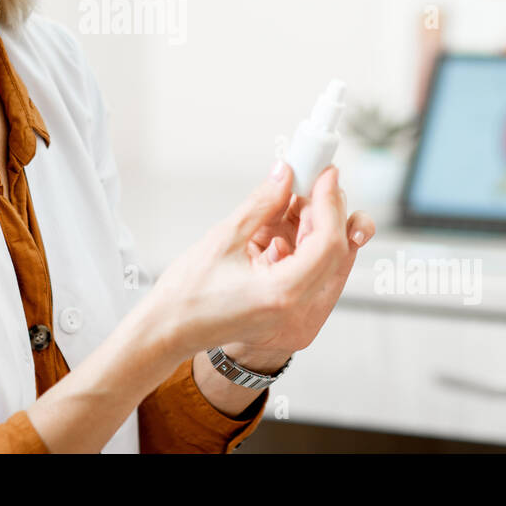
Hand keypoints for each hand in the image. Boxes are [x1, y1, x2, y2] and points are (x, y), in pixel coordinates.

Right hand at [149, 161, 374, 362]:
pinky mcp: (292, 317)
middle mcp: (297, 312)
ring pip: (328, 265)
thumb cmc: (187, 294)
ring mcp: (297, 320)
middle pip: (336, 254)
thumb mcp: (224, 238)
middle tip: (315, 179)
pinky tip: (287, 227)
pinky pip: (314, 277)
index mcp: (282, 295)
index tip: (325, 174)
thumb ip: (261, 204)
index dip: (330, 203)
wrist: (170, 331)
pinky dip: (307, 248)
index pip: (328, 243)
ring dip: (320, 228)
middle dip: (329, 212)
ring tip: (299, 199)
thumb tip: (286, 174)